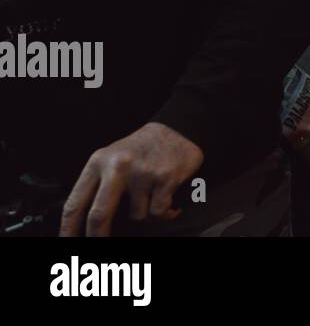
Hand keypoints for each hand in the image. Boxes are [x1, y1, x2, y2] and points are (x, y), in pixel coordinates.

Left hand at [60, 122, 203, 235]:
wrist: (178, 128)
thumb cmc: (141, 150)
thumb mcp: (111, 159)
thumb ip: (98, 185)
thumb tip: (83, 224)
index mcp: (99, 162)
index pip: (75, 203)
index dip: (68, 229)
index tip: (66, 242)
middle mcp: (118, 166)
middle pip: (99, 215)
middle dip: (98, 237)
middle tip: (99, 245)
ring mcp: (143, 173)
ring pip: (136, 216)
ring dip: (144, 214)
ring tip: (151, 198)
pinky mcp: (165, 178)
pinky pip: (158, 212)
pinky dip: (165, 212)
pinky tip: (168, 200)